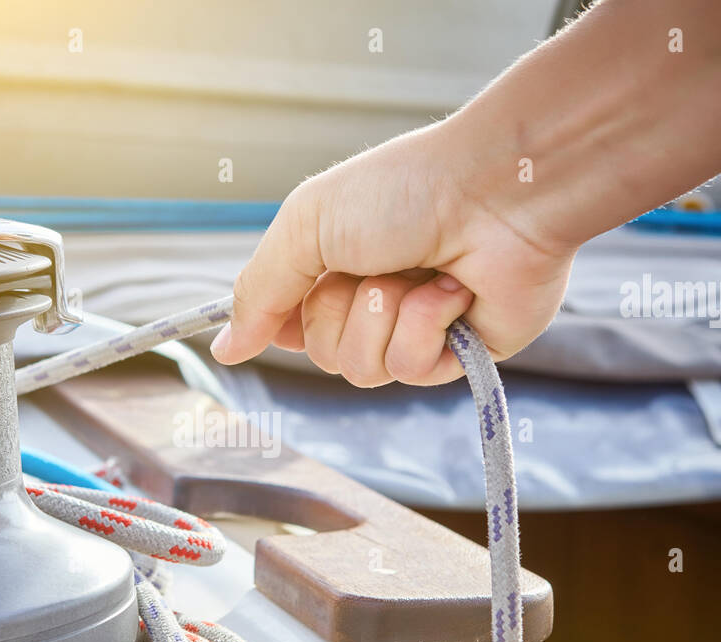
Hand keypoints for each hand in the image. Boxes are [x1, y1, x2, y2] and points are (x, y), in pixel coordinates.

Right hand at [211, 124, 575, 386]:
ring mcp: (418, 329)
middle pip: (322, 354)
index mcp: (335, 266)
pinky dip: (425, 326)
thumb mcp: (305, 227)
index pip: (288, 326)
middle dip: (339, 312)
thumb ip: (259, 291)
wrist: (497, 191)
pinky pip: (412, 372)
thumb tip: (223, 349)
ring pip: (363, 370)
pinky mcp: (459, 352)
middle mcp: (374, 301)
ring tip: (418, 275)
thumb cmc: (403, 192)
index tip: (291, 301)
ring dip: (383, 317)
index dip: (284, 320)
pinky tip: (453, 290)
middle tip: (371, 268)